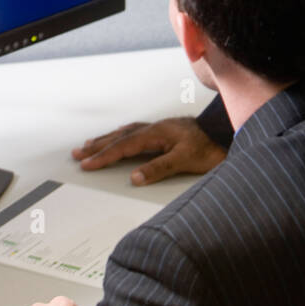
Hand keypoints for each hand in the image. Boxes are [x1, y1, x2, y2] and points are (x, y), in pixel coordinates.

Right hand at [71, 116, 225, 183]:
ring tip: (91, 143)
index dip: (102, 156)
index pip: (122, 147)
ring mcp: (160, 128)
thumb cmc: (210, 146)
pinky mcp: (166, 130)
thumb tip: (134, 177)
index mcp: (155, 134)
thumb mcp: (185, 160)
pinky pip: (136, 130)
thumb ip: (159, 168)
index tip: (85, 164)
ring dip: (108, 138)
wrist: (227, 132)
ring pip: (126, 132)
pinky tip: (123, 135)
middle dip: (98, 146)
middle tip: (78, 152)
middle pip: (119, 137)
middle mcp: (154, 128)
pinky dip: (123, 134)